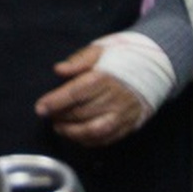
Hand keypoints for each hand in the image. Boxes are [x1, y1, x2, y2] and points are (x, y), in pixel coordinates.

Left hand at [34, 43, 151, 146]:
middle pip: (81, 113)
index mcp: (104, 77)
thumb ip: (78, 60)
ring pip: (93, 130)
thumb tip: (58, 69)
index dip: (55, 102)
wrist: (152, 69)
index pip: (75, 93)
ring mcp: (122, 114)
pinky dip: (87, 141)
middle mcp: (114, 98)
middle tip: (48, 115)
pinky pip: (106, 139)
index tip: (40, 108)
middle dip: (60, 117)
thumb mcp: (99, 51)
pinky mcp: (128, 126)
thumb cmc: (119, 60)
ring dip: (72, 132)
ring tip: (59, 127)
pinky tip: (76, 135)